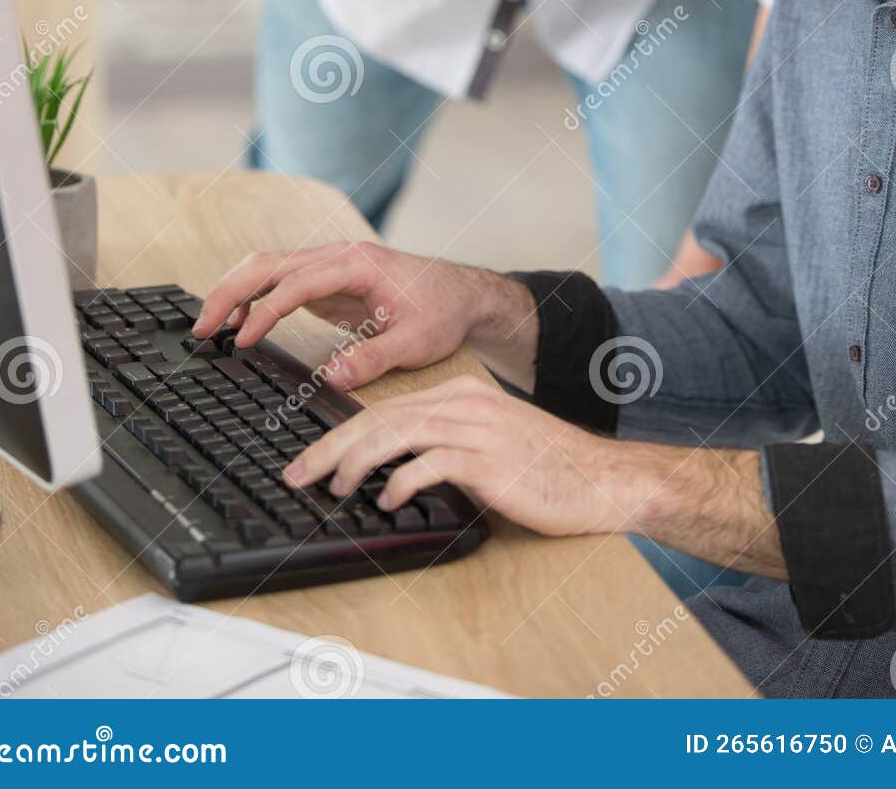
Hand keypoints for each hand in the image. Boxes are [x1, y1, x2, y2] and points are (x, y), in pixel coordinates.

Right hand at [193, 240, 519, 390]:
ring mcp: (330, 264)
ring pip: (268, 266)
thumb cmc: (442, 312)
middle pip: (270, 263)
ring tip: (207, 327)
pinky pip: (279, 280)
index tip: (241, 338)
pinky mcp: (326, 279)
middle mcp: (338, 256)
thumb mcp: (416, 341)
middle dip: (230, 291)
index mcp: (358, 264)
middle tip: (200, 328)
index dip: (266, 309)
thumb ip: (374, 357)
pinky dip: (253, 295)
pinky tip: (239, 322)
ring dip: (234, 291)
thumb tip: (333, 377)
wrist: (460, 294)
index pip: (298, 281)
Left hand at [286, 373, 623, 536]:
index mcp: (460, 393)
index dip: (339, 433)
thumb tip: (386, 468)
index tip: (308, 458)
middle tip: (296, 474)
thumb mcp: (487, 444)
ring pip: (395, 435)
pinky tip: (385, 501)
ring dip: (355, 463)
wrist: (599, 479)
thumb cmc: (544, 470)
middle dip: (330, 446)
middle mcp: (464, 403)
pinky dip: (400, 483)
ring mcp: (477, 428)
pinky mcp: (488, 459)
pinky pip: (430, 465)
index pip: (384, 408)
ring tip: (333, 488)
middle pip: (379, 417)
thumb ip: (442, 445)